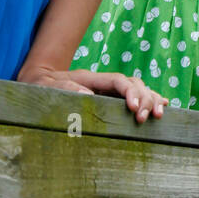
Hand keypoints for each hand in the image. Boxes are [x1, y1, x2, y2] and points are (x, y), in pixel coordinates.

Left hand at [17, 64, 167, 123]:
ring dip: (151, 100)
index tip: (133, 109)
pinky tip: (163, 106)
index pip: (118, 81)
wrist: (35, 83)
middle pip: (134, 84)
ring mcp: (107, 91)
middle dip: (144, 98)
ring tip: (159, 115)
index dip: (130, 92)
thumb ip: (64, 88)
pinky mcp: (109, 100)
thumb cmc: (38, 87)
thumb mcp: (45, 88)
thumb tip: (87, 95)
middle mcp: (103, 83)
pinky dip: (150, 100)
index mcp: (90, 79)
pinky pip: (135, 97)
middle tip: (144, 118)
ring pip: (139, 89)